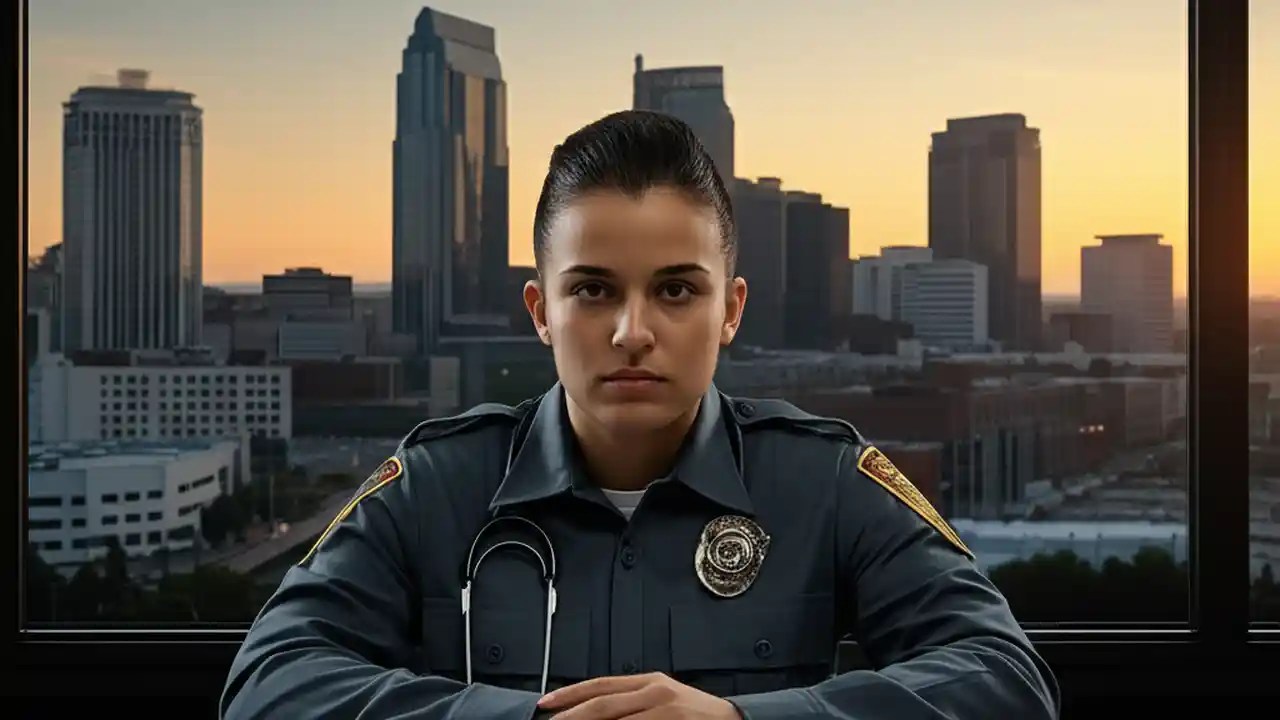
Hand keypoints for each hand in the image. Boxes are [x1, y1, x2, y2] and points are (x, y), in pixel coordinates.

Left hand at [536, 672, 742, 718]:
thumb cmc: (697, 715)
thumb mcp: (663, 699)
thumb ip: (631, 703)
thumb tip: (595, 711)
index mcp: (649, 681)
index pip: (600, 685)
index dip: (570, 694)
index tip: (546, 704)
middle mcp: (654, 692)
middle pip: (602, 703)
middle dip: (571, 716)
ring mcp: (664, 710)